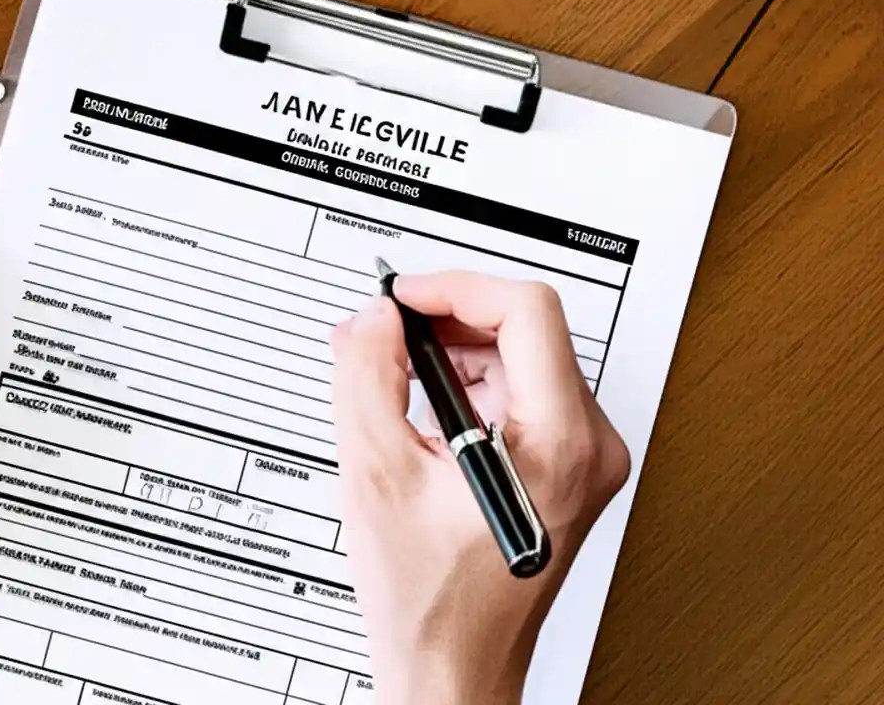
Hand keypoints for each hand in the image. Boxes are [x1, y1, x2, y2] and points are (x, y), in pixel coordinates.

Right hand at [330, 272, 630, 704]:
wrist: (454, 667)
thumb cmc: (431, 602)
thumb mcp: (376, 474)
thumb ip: (366, 378)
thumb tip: (374, 321)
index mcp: (559, 443)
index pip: (527, 310)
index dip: (456, 288)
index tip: (405, 299)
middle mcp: (589, 447)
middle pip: (526, 331)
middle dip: (447, 322)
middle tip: (385, 335)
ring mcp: (583, 461)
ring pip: (522, 361)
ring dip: (455, 354)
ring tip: (395, 378)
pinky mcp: (565, 471)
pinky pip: (521, 398)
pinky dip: (469, 389)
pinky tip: (423, 413)